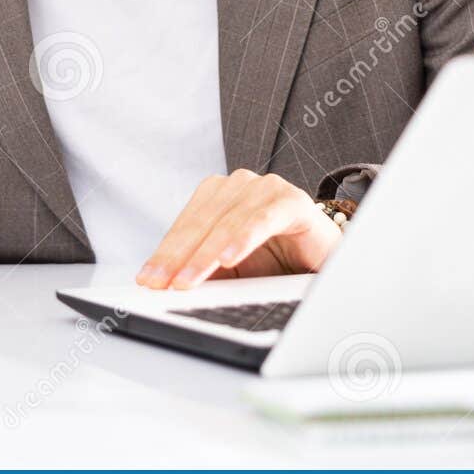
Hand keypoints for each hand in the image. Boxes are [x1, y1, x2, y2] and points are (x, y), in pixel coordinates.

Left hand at [136, 168, 342, 289]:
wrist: (326, 260)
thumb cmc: (277, 264)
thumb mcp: (232, 272)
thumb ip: (203, 272)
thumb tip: (164, 287)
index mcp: (219, 197)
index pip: (185, 224)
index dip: (164, 253)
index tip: (147, 280)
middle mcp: (240, 187)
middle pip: (201, 222)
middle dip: (178, 257)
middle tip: (162, 285)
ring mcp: (266, 189)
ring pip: (227, 221)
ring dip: (205, 254)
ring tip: (188, 279)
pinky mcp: (292, 201)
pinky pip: (263, 218)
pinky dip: (244, 238)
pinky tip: (229, 257)